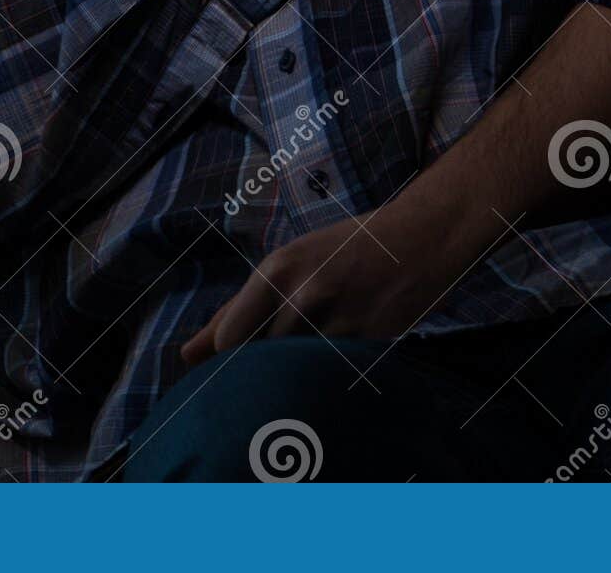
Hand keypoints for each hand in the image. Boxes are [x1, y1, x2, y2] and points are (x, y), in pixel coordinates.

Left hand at [179, 205, 473, 366]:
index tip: (235, 377)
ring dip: (301, 378)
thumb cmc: (350, 248)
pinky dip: (333, 377)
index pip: (229, 341)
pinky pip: (335, 374)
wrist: (424, 233)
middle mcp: (303, 293)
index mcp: (276, 269)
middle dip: (264, 376)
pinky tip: (342, 359)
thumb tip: (186, 354)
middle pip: (260, 362)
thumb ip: (237, 310)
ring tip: (318, 359)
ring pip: (299, 373)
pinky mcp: (370, 339)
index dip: (228, 366)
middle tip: (276, 378)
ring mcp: (339, 318)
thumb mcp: (290, 265)